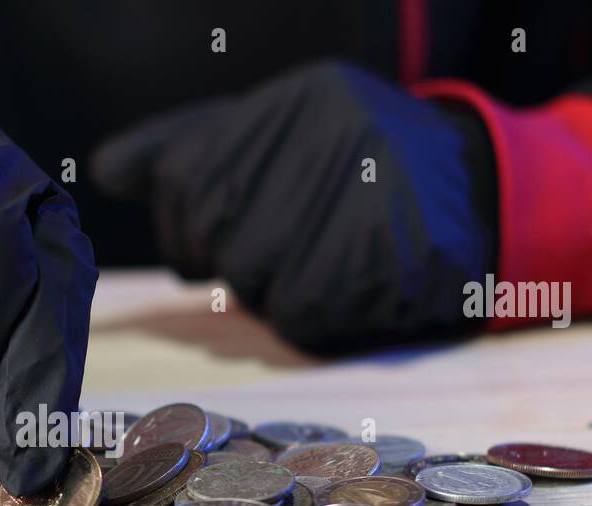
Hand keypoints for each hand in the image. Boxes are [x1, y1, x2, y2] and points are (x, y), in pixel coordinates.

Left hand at [91, 61, 495, 351]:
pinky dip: (308, 319)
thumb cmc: (361, 174)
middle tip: (269, 254)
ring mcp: (368, 200)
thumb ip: (193, 148)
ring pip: (253, 276)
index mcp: (303, 101)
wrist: (488, 204)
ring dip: (270, 288)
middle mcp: (335, 138)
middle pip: (215, 228)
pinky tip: (343, 291)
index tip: (210, 238)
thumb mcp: (283, 136)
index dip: (185, 224)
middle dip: (226, 256)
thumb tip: (102, 170)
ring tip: (318, 262)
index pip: (187, 175)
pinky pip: (298, 316)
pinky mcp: (388, 268)